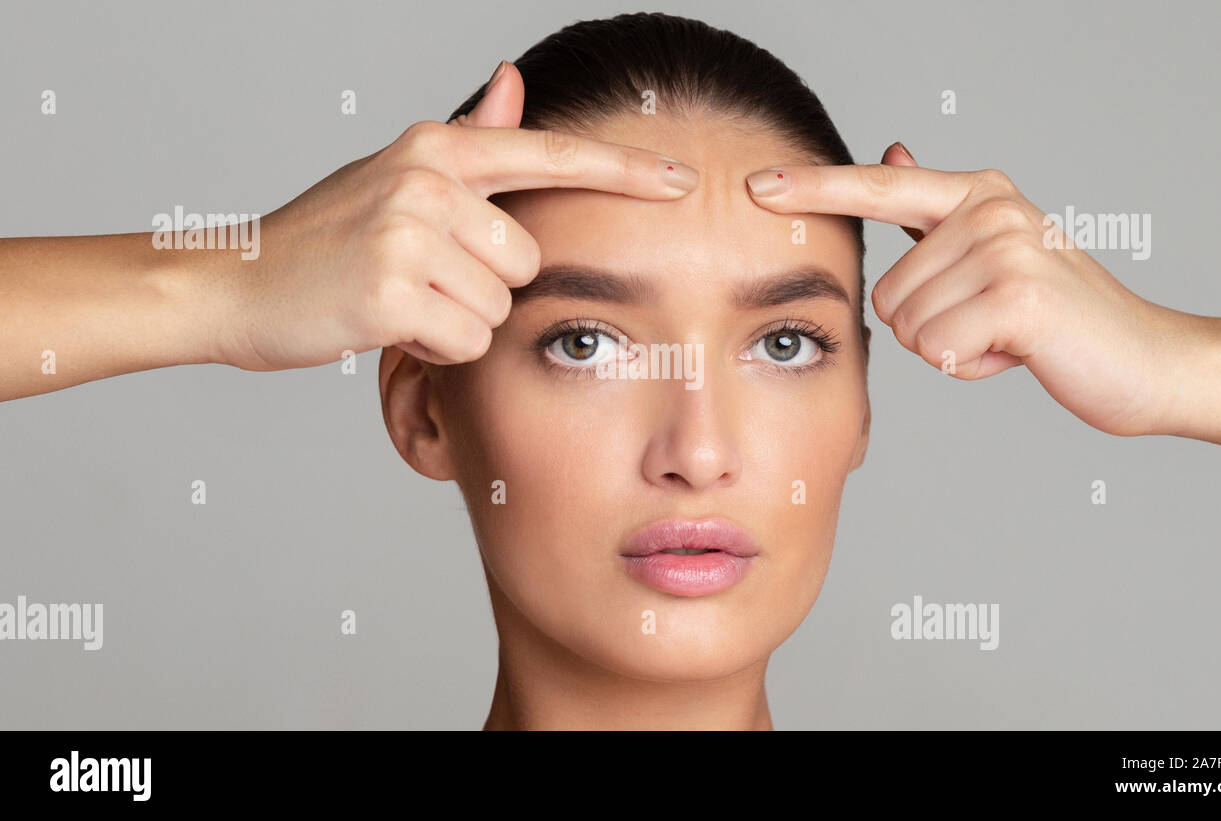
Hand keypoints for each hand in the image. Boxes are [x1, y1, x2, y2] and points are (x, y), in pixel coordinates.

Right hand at [219, 60, 697, 370]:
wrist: (236, 284)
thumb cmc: (325, 239)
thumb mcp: (397, 177)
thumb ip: (468, 141)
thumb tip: (513, 79)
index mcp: (435, 149)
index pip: (551, 154)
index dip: (624, 170)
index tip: (684, 179)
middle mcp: (427, 179)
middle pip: (528, 259)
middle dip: (486, 287)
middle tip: (420, 280)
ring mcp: (408, 231)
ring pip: (499, 307)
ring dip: (458, 321)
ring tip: (398, 299)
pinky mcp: (392, 288)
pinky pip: (465, 341)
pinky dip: (433, 348)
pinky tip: (387, 324)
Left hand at [744, 146, 1195, 437]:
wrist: (1146, 360)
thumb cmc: (1059, 318)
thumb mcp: (994, 252)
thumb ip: (935, 213)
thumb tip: (890, 148)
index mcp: (977, 194)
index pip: (877, 188)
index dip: (813, 189)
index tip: (755, 187)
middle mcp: (989, 208)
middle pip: (885, 292)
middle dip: (928, 326)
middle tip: (993, 322)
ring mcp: (1005, 247)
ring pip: (907, 326)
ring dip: (951, 348)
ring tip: (1008, 335)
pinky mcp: (1017, 295)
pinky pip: (937, 350)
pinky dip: (971, 367)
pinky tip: (1018, 352)